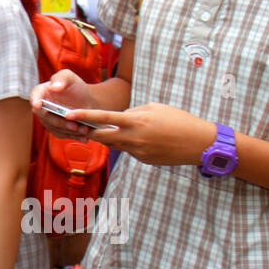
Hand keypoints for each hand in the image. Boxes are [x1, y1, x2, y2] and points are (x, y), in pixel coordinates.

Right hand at [30, 70, 96, 139]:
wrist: (86, 101)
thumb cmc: (75, 87)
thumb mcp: (70, 77)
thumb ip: (62, 78)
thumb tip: (53, 87)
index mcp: (41, 93)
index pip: (34, 97)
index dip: (35, 101)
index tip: (38, 105)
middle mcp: (41, 108)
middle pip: (45, 117)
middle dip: (59, 122)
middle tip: (74, 125)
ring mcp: (48, 120)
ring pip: (54, 128)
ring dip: (69, 131)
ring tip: (84, 130)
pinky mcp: (56, 130)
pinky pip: (62, 135)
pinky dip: (73, 136)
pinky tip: (84, 137)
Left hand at [71, 103, 216, 167]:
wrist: (199, 143)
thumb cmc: (179, 120)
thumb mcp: (154, 107)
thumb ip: (132, 112)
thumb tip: (119, 119)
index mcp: (136, 121)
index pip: (104, 119)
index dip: (84, 116)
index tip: (68, 115)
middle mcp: (134, 139)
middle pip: (103, 137)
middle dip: (91, 132)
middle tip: (83, 126)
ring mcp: (138, 152)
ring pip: (116, 145)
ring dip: (115, 137)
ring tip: (132, 128)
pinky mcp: (144, 160)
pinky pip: (130, 151)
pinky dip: (131, 144)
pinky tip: (148, 140)